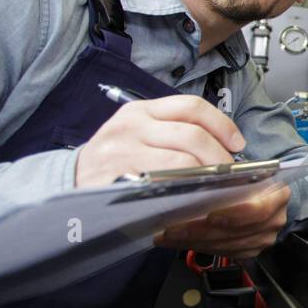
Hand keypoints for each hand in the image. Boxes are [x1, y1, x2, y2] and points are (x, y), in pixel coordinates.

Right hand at [76, 94, 245, 186]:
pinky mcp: (120, 178)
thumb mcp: (137, 134)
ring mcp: (124, 152)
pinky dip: (188, 194)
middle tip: (230, 173)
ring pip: (183, 162)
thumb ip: (173, 133)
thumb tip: (223, 147)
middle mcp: (131, 126)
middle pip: (193, 136)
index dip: (222, 124)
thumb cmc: (113, 161)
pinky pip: (166, 185)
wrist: (69, 182)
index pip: (191, 107)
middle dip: (220, 157)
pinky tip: (195, 200)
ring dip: (209, 177)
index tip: (237, 143)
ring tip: (216, 187)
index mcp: (141, 111)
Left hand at [154, 183, 291, 260]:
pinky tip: (179, 242)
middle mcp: (274, 219)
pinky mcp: (251, 250)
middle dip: (201, 232)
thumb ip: (226, 174)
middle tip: (173, 229)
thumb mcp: (240, 168)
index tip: (207, 216)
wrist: (257, 191)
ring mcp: (264, 238)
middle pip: (237, 232)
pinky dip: (198, 247)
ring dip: (194, 241)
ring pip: (227, 246)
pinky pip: (223, 253)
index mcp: (277, 194)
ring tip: (169, 235)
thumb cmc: (245, 177)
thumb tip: (194, 178)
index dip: (232, 215)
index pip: (257, 210)